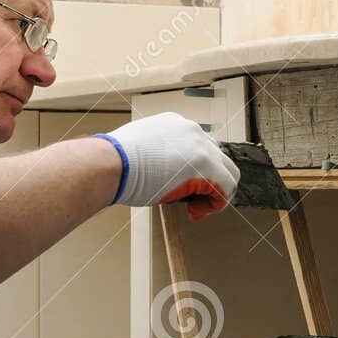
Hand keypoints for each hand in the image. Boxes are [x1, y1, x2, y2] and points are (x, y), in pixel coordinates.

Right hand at [96, 112, 240, 218]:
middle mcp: (192, 131)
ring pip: (228, 172)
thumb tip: (163, 175)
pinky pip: (226, 186)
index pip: (198, 149)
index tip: (181, 188)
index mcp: (175, 125)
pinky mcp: (206, 165)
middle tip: (193, 202)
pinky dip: (216, 203)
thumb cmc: (114, 162)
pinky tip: (195, 212)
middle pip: (218, 158)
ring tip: (194, 208)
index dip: (195, 174)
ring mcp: (201, 146)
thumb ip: (159, 157)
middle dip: (210, 182)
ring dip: (215, 193)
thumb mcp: (141, 151)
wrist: (109, 163)